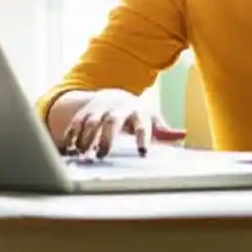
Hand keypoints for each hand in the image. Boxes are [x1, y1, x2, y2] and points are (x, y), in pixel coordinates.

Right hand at [61, 89, 186, 158]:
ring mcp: (100, 108)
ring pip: (91, 121)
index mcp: (138, 111)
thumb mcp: (151, 119)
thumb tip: (183, 134)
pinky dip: (71, 136)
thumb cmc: (136, 115)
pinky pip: (75, 123)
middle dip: (106, 138)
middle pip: (112, 120)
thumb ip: (164, 131)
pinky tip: (69, 150)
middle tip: (101, 156)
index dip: (143, 138)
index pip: (142, 124)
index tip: (142, 154)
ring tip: (83, 155)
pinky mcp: (84, 112)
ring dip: (85, 138)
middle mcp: (118, 108)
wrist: (113, 96)